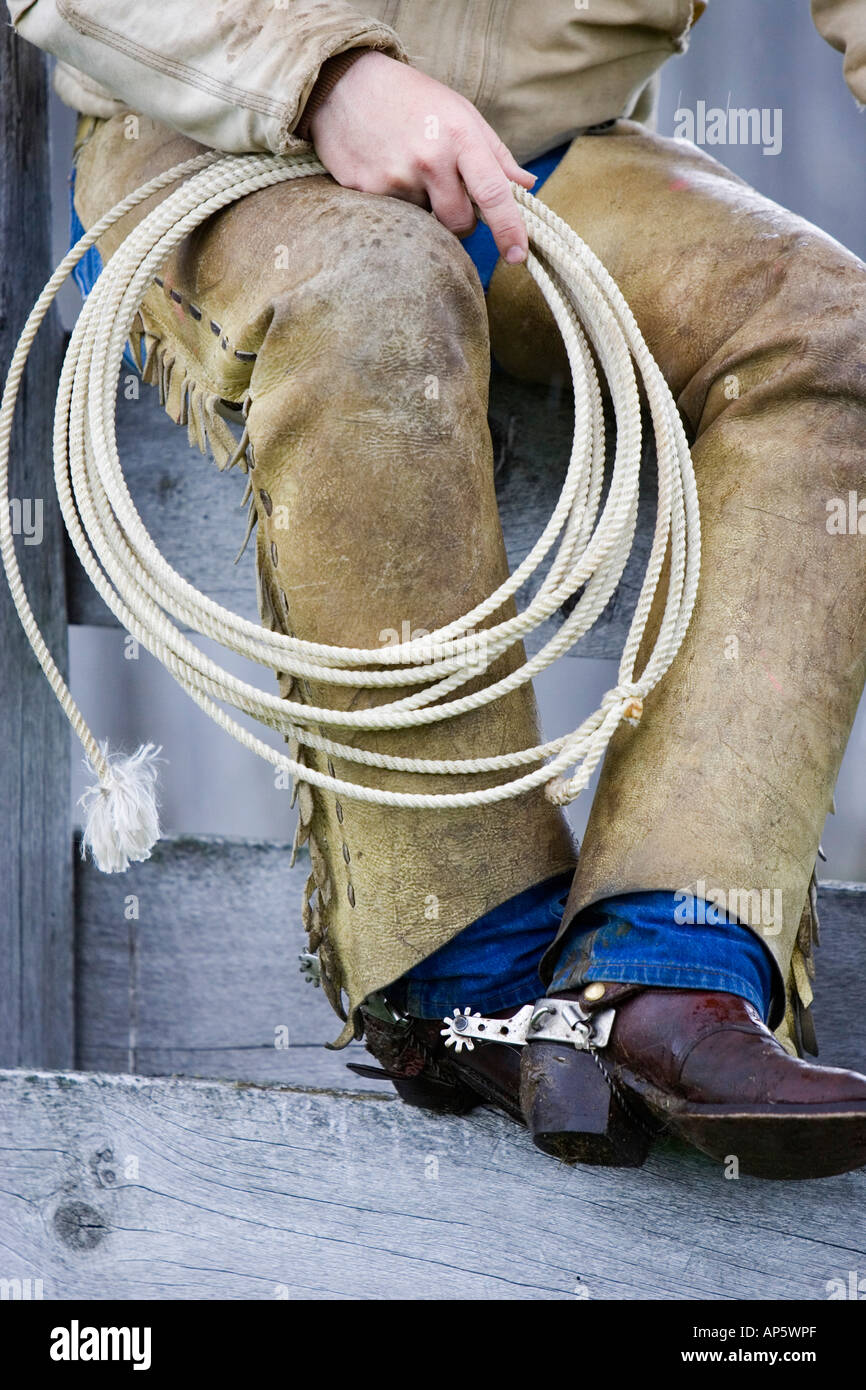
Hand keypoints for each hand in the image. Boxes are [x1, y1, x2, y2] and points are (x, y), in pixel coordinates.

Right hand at [307, 51, 534, 261]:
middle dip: (460, 220)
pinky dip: (396, 202)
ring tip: (408, 168)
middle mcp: (429, 160)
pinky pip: (395, 216)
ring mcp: (396, 178)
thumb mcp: (460, 114)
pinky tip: (385, 169)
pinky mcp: (367, 191)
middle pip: (459, 223)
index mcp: (459, 137)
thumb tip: (527, 185)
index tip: (518, 256)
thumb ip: (495, 154)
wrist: (346, 83)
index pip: (494, 193)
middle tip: (446, 193)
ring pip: (426, 221)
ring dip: (424, 206)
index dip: (509, 230)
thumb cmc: (413, 99)